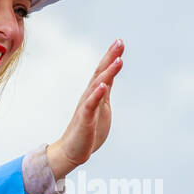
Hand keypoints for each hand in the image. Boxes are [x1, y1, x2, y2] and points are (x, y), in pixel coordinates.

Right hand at [47, 40, 123, 179]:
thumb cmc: (88, 130)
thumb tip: (108, 80)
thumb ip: (104, 93)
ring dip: (107, 73)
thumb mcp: (101, 108)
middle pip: (100, 73)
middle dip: (110, 57)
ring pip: (97, 86)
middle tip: (119, 42)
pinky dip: (97, 94)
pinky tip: (103, 86)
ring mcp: (87, 107)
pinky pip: (91, 105)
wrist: (73, 150)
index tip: (120, 42)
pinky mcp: (85, 119)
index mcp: (95, 94)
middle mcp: (89, 96)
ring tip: (118, 61)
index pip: (103, 72)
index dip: (111, 57)